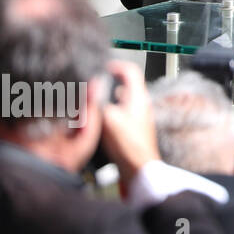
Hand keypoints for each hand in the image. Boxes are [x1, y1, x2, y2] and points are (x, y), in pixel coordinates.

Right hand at [97, 60, 161, 187]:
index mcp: (138, 97)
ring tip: (95, 100)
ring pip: (122, 99)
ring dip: (108, 97)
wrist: (138, 168)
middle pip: (126, 84)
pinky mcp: (133, 129)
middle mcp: (140, 105)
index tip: (104, 66)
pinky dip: (110, 111)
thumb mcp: (108, 118)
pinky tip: (99, 120)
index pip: (131, 70)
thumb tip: (92, 89)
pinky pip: (120, 113)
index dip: (116, 65)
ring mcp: (138, 117)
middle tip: (96, 82)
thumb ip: (100, 101)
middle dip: (110, 81)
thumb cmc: (128, 145)